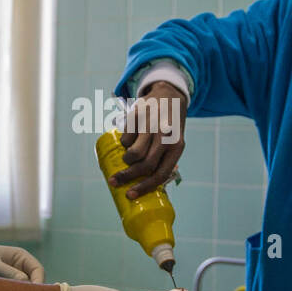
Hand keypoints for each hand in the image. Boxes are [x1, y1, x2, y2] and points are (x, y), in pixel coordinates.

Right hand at [112, 82, 188, 197]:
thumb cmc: (170, 126)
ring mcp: (151, 125)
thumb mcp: (175, 142)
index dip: (144, 187)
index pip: (160, 173)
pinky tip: (129, 138)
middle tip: (115, 182)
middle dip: (127, 177)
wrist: (170, 95)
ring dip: (126, 159)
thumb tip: (145, 185)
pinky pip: (126, 137)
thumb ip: (164, 159)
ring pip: (133, 153)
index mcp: (177, 146)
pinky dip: (124, 142)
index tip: (130, 195)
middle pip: (144, 165)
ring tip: (126, 157)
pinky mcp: (139, 115)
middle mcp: (165, 136)